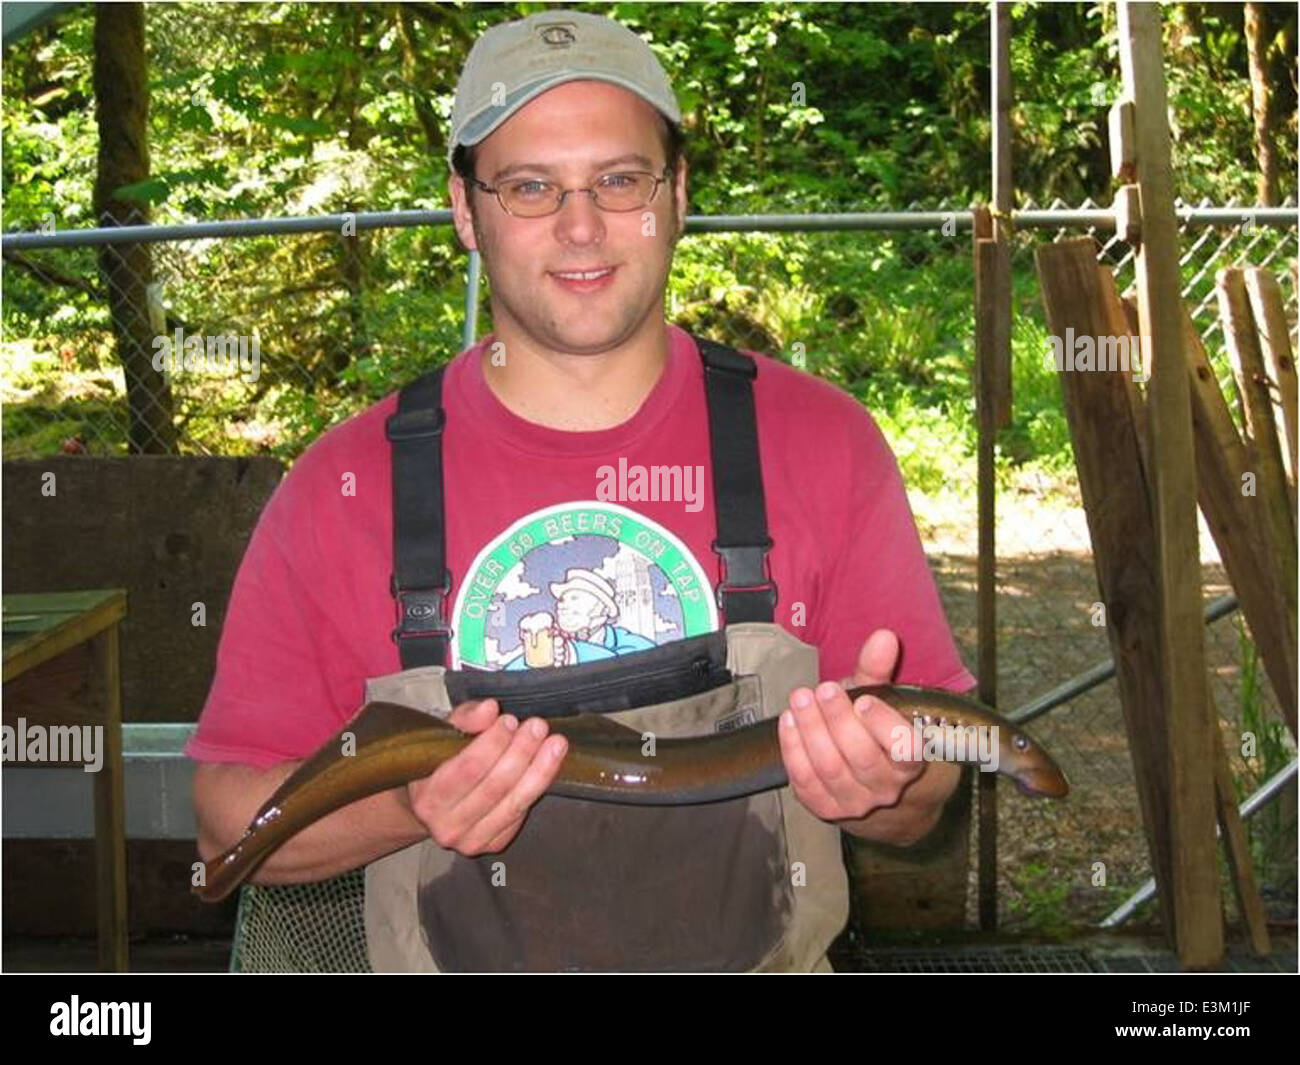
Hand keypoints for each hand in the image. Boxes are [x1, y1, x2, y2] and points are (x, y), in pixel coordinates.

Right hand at [404, 699, 567, 855]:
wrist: (433, 806)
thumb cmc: (440, 764)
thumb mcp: (443, 735)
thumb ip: (465, 719)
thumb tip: (490, 709)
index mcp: (428, 798)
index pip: (468, 769)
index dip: (493, 743)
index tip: (509, 720)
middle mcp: (446, 827)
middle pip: (495, 787)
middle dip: (521, 753)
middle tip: (537, 726)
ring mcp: (471, 841)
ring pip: (514, 803)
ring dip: (539, 771)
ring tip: (555, 744)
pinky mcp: (493, 845)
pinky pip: (521, 814)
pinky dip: (537, 787)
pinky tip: (548, 765)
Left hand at [778, 628, 923, 821]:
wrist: (862, 776)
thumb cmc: (869, 727)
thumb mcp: (877, 696)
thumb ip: (878, 669)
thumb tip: (884, 636)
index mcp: (909, 761)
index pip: (905, 750)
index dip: (884, 726)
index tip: (864, 700)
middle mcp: (886, 787)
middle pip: (861, 757)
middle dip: (838, 720)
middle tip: (821, 689)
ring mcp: (854, 802)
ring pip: (830, 769)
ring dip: (811, 731)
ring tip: (799, 699)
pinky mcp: (823, 807)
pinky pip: (805, 781)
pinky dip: (793, 750)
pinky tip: (788, 721)